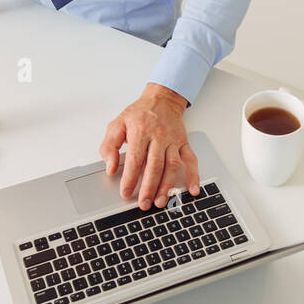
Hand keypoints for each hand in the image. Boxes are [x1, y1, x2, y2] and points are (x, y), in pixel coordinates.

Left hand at [99, 83, 199, 210]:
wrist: (161, 99)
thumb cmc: (139, 114)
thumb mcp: (117, 124)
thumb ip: (109, 145)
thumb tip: (110, 167)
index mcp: (140, 132)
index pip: (135, 160)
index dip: (130, 178)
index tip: (125, 193)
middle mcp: (158, 137)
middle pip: (155, 166)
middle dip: (149, 188)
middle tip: (144, 204)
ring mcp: (173, 141)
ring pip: (172, 166)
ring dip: (167, 186)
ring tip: (161, 202)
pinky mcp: (183, 143)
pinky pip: (191, 160)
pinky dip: (193, 176)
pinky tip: (192, 189)